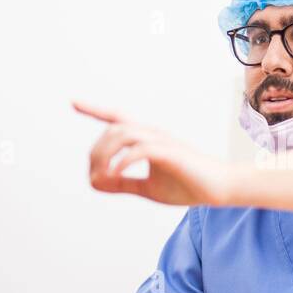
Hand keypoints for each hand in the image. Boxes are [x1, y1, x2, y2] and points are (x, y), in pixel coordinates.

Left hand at [74, 102, 237, 206]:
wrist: (219, 190)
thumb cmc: (187, 185)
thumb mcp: (148, 188)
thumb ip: (123, 183)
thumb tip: (97, 182)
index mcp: (147, 139)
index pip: (117, 119)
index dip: (95, 110)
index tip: (73, 102)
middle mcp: (152, 134)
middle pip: (114, 129)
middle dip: (97, 151)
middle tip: (94, 177)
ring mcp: (162, 141)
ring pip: (124, 133)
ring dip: (107, 153)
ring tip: (103, 176)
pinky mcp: (171, 153)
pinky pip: (141, 150)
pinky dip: (123, 161)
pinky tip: (114, 175)